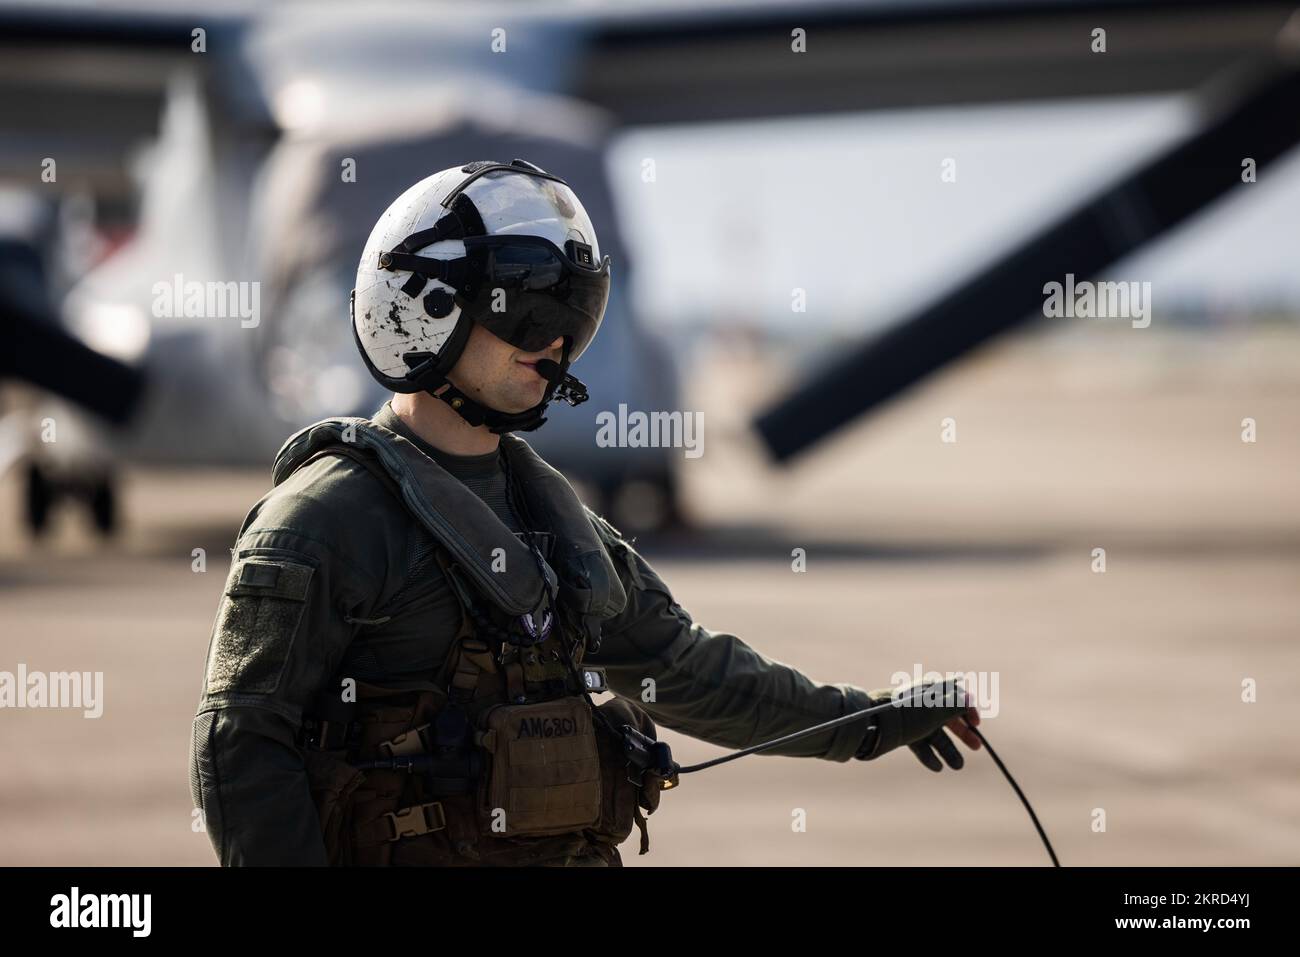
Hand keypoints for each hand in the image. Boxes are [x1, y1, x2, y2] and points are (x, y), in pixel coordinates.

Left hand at [856, 677, 982, 770]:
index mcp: (931, 691)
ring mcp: (912, 718)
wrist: (873, 724)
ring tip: (957, 766)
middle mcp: (923, 704)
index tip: (977, 724)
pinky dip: (928, 754)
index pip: (955, 696)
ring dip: (948, 749)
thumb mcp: (936, 711)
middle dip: (963, 733)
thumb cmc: (908, 715)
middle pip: (948, 718)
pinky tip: (936, 767)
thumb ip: (955, 706)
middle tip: (977, 747)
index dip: (968, 709)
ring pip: (935, 734)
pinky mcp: (902, 731)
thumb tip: (969, 697)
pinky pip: (919, 742)